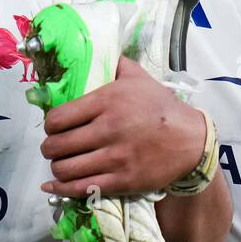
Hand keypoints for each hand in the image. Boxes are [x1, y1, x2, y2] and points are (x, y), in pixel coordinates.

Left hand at [39, 57, 205, 198]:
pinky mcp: (123, 180)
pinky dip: (62, 189)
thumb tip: (98, 52)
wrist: (192, 140)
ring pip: (65, 169)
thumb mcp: (139, 78)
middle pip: (57, 145)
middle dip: (49, 148)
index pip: (58, 118)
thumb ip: (116, 65)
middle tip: (54, 147)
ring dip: (57, 168)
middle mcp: (107, 129)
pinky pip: (82, 188)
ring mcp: (115, 158)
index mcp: (107, 101)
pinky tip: (54, 186)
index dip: (49, 125)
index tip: (53, 127)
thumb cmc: (162, 106)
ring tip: (61, 164)